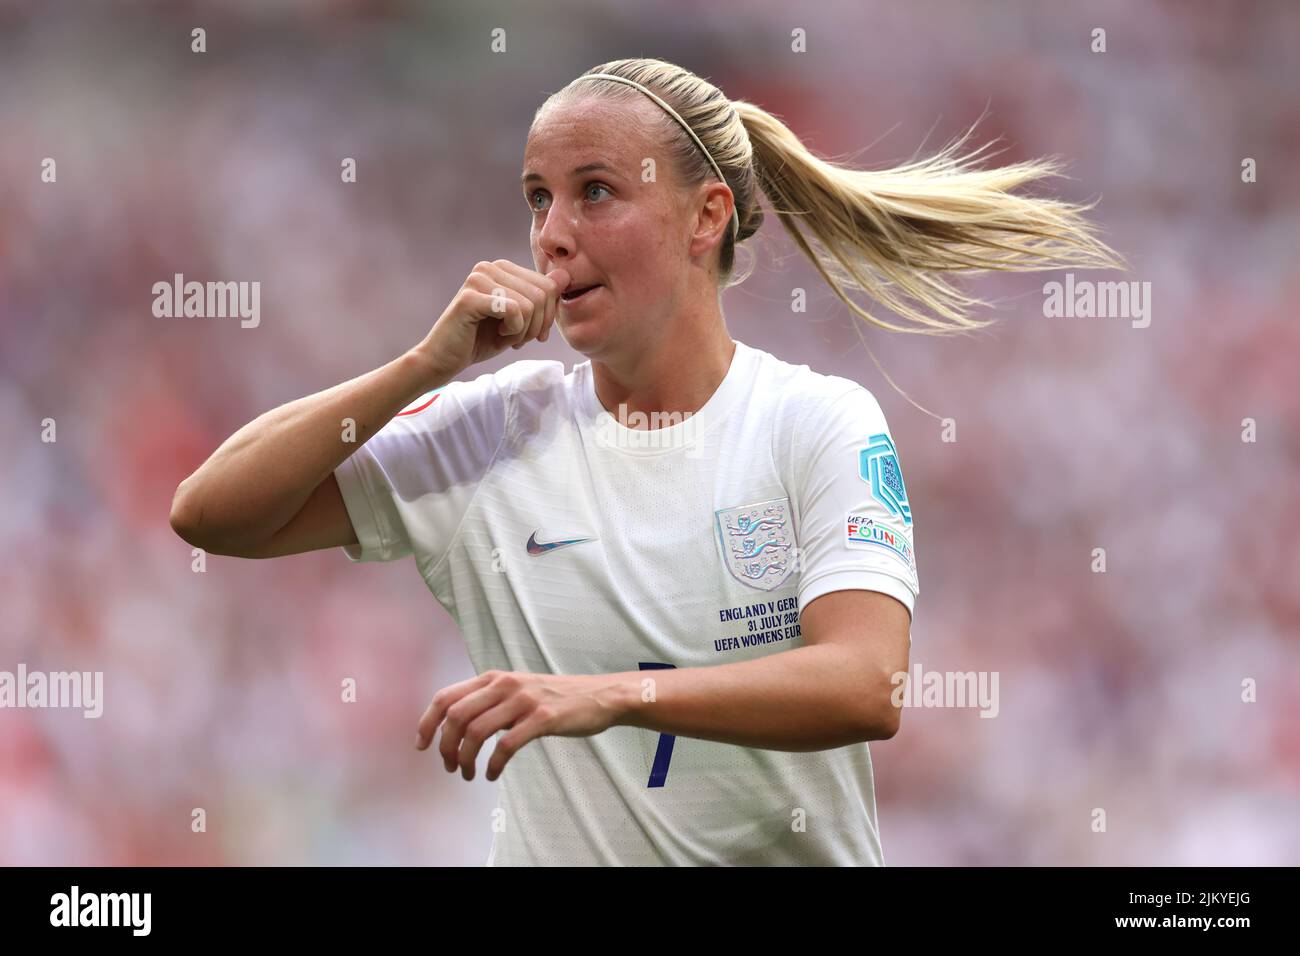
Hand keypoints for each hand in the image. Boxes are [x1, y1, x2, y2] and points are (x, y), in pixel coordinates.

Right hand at [412, 260, 568, 379]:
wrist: (444, 359)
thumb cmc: (481, 339)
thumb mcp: (520, 320)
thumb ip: (541, 297)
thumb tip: (566, 275)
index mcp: (501, 268)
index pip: (548, 285)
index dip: (548, 315)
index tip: (534, 333)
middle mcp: (489, 267)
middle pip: (543, 293)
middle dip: (538, 324)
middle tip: (520, 339)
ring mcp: (478, 279)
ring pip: (530, 304)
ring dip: (524, 330)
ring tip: (506, 336)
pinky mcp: (470, 298)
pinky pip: (514, 311)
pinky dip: (513, 330)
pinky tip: (498, 334)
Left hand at [414, 669, 627, 781]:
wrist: (598, 696)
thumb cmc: (554, 698)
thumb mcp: (516, 690)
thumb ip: (488, 700)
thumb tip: (455, 724)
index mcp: (493, 678)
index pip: (445, 697)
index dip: (426, 723)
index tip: (421, 746)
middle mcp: (504, 685)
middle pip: (455, 717)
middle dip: (445, 747)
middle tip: (450, 767)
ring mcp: (523, 700)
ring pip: (476, 732)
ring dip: (466, 760)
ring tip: (468, 774)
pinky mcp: (542, 718)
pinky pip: (506, 746)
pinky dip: (493, 765)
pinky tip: (492, 774)